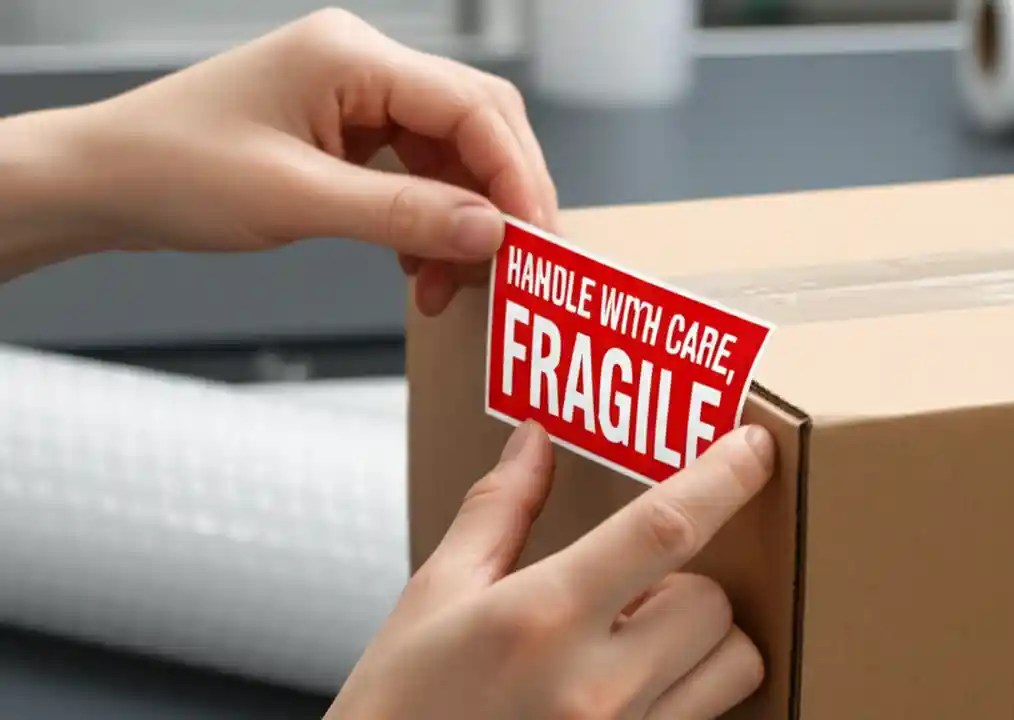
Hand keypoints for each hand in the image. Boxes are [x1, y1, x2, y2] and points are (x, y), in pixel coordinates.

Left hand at [0, 9, 555, 312]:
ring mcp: (354, 95)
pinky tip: (419, 267)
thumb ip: (404, 215)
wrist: (102, 181)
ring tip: (451, 285)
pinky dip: (427, 220)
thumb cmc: (174, 171)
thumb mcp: (298, 201)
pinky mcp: (344, 129)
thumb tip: (492, 232)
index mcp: (352, 56)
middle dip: (500, 196)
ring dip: (461, 220)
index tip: (536, 240)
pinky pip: (415, 171)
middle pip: (476, 123)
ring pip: (450, 154)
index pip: (472, 106)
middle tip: (517, 263)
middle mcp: (363, 64)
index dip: (516, 175)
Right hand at [327, 422, 774, 719]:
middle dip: (686, 582)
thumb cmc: (400, 707)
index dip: (723, 478)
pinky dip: (690, 692)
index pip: (664, 528)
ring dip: (702, 641)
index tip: (755, 447)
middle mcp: (594, 685)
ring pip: (732, 665)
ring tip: (640, 643)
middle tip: (633, 592)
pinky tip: (632, 689)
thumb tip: (535, 438)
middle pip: (713, 602)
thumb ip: (498, 510)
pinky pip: (708, 718)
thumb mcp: (435, 596)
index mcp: (540, 619)